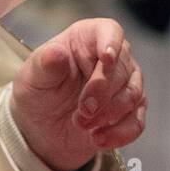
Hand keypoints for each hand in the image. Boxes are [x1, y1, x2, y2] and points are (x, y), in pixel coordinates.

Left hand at [10, 18, 146, 170]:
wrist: (42, 127)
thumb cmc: (39, 91)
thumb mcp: (33, 77)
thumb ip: (45, 64)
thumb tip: (56, 53)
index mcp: (88, 38)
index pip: (110, 31)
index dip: (111, 43)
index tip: (106, 59)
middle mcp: (113, 57)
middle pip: (122, 68)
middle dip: (103, 93)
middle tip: (82, 111)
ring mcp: (125, 84)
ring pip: (133, 94)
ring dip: (109, 114)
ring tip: (82, 124)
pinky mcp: (130, 111)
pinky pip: (136, 121)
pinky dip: (119, 133)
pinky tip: (98, 139)